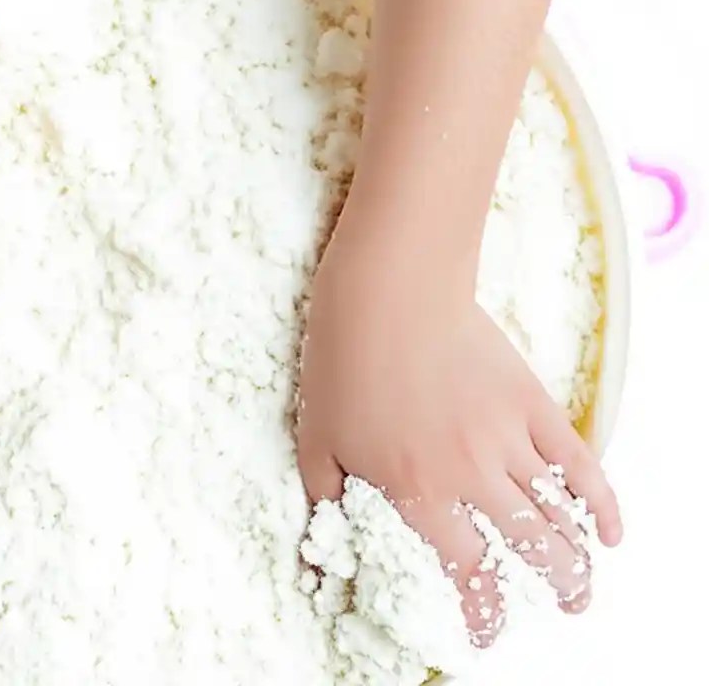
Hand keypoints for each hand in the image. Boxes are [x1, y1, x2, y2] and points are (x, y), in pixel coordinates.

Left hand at [296, 223, 622, 645]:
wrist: (388, 293)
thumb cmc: (342, 366)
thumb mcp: (316, 443)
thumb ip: (324, 507)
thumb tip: (316, 567)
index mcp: (418, 491)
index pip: (466, 572)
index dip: (484, 611)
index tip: (487, 633)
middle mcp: (471, 474)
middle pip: (529, 551)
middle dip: (551, 590)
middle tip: (560, 608)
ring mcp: (509, 438)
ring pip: (559, 515)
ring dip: (578, 559)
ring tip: (581, 586)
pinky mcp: (533, 404)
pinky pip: (582, 462)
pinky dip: (603, 502)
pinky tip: (611, 531)